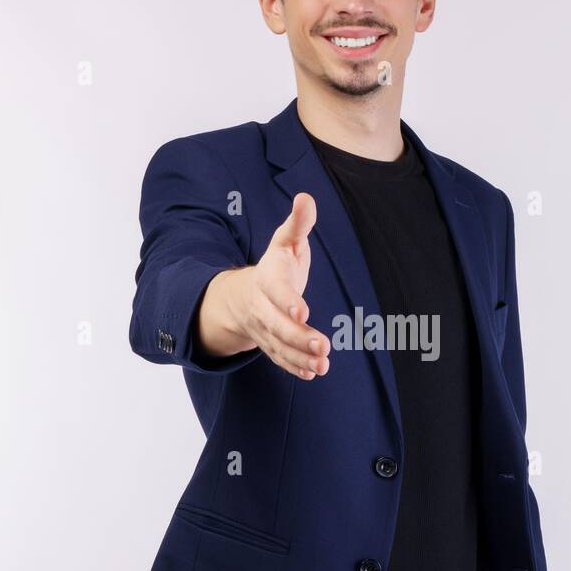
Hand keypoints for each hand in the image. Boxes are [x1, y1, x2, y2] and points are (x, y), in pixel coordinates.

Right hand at [196, 192, 331, 378]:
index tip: (304, 311)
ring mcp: (265, 329)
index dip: (288, 301)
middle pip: (276, 324)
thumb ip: (298, 224)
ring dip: (300, 356)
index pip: (276, 291)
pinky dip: (295, 367)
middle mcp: (262, 307)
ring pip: (279, 345)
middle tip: (323, 345)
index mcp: (267, 278)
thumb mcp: (285, 241)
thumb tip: (306, 197)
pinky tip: (314, 372)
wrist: (247, 294)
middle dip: (298, 336)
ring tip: (323, 363)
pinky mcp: (271, 344)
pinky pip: (280, 359)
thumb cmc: (277, 264)